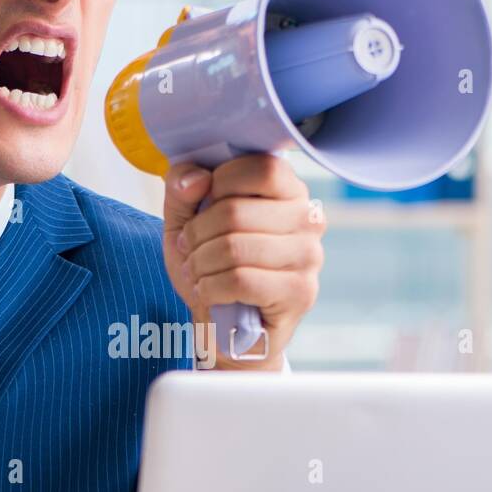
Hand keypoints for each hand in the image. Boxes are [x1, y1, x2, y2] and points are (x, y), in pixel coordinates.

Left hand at [161, 155, 323, 369]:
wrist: (222, 323)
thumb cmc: (209, 262)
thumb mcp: (185, 217)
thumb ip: (182, 187)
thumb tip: (197, 180)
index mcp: (287, 190)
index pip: (260, 168)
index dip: (219, 183)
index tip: (204, 204)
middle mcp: (308, 218)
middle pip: (235, 210)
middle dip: (196, 233)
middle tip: (188, 247)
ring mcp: (309, 256)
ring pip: (234, 246)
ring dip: (199, 262)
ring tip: (196, 270)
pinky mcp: (300, 292)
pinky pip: (240, 280)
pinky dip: (210, 286)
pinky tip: (208, 291)